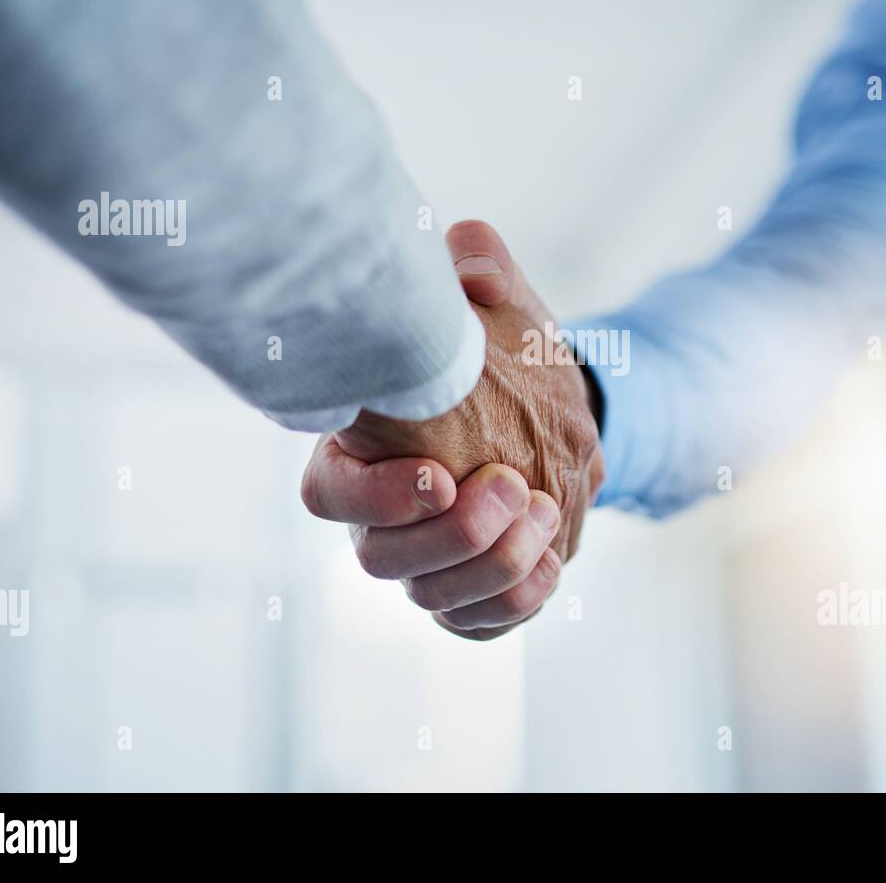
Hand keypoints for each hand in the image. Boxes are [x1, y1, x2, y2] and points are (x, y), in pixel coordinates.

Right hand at [300, 220, 603, 638]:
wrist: (555, 408)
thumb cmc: (506, 352)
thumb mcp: (499, 299)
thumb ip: (478, 265)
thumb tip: (471, 261)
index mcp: (364, 451)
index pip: (330, 494)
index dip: (374, 498)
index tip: (439, 474)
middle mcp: (385, 515)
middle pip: (380, 560)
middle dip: (452, 534)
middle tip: (510, 484)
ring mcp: (428, 559)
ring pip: (431, 598)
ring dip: (492, 565)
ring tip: (542, 511)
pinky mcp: (473, 591)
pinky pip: (479, 625)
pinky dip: (516, 603)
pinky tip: (550, 559)